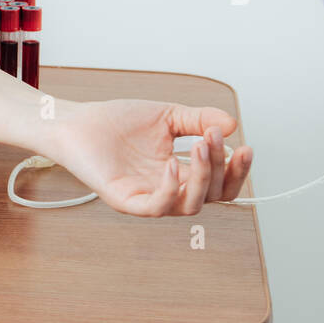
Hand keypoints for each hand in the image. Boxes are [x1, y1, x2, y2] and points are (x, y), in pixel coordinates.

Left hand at [45, 99, 253, 216]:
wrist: (78, 122)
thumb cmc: (117, 122)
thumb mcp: (168, 115)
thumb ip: (199, 120)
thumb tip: (232, 125)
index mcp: (180, 174)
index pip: (220, 184)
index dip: (237, 171)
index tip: (245, 146)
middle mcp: (167, 190)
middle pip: (211, 195)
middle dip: (220, 166)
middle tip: (212, 136)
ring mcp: (146, 197)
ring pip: (190, 205)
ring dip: (202, 176)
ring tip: (199, 145)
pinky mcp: (125, 201)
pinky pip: (156, 207)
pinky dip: (170, 188)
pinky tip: (171, 164)